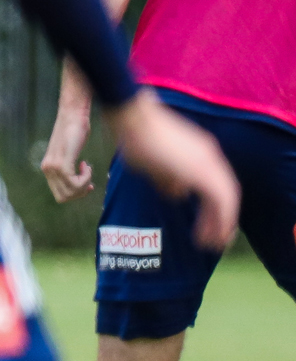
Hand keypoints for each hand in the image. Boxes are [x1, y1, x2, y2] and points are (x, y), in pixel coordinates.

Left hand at [40, 101, 93, 201]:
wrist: (72, 115)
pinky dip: (85, 178)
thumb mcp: (69, 153)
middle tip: (88, 179)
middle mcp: (47, 169)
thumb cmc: (75, 132)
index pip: (59, 195)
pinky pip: (74, 183)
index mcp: (47, 169)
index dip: (75, 194)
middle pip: (64, 197)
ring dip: (84, 184)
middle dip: (80, 192)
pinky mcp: (61, 163)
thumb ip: (69, 168)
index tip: (87, 185)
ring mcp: (53, 167)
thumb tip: (79, 186)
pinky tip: (85, 164)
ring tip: (85, 168)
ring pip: (71, 192)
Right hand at [107, 90, 240, 251]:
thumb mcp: (152, 163)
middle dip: (222, 218)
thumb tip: (178, 194)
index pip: (217, 183)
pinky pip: (221, 201)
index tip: (207, 222)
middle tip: (215, 239)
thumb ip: (168, 179)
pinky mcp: (202, 171)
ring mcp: (208, 162)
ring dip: (222, 223)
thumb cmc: (135, 136)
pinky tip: (210, 236)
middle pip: (227, 192)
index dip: (215, 205)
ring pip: (227, 199)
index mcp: (200, 152)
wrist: (133, 118)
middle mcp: (210, 156)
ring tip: (212, 243)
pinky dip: (220, 220)